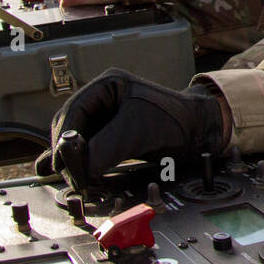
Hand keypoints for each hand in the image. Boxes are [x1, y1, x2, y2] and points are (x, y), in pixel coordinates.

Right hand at [38, 68, 227, 190]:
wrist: (201, 132)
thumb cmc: (175, 122)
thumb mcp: (135, 133)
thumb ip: (103, 149)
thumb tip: (77, 170)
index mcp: (108, 84)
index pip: (73, 111)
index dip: (65, 139)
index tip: (63, 163)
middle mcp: (104, 98)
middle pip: (72, 126)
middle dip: (68, 151)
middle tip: (69, 176)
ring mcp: (108, 116)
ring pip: (79, 139)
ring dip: (74, 159)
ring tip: (74, 179)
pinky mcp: (114, 134)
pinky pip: (90, 148)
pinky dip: (83, 162)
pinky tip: (76, 175)